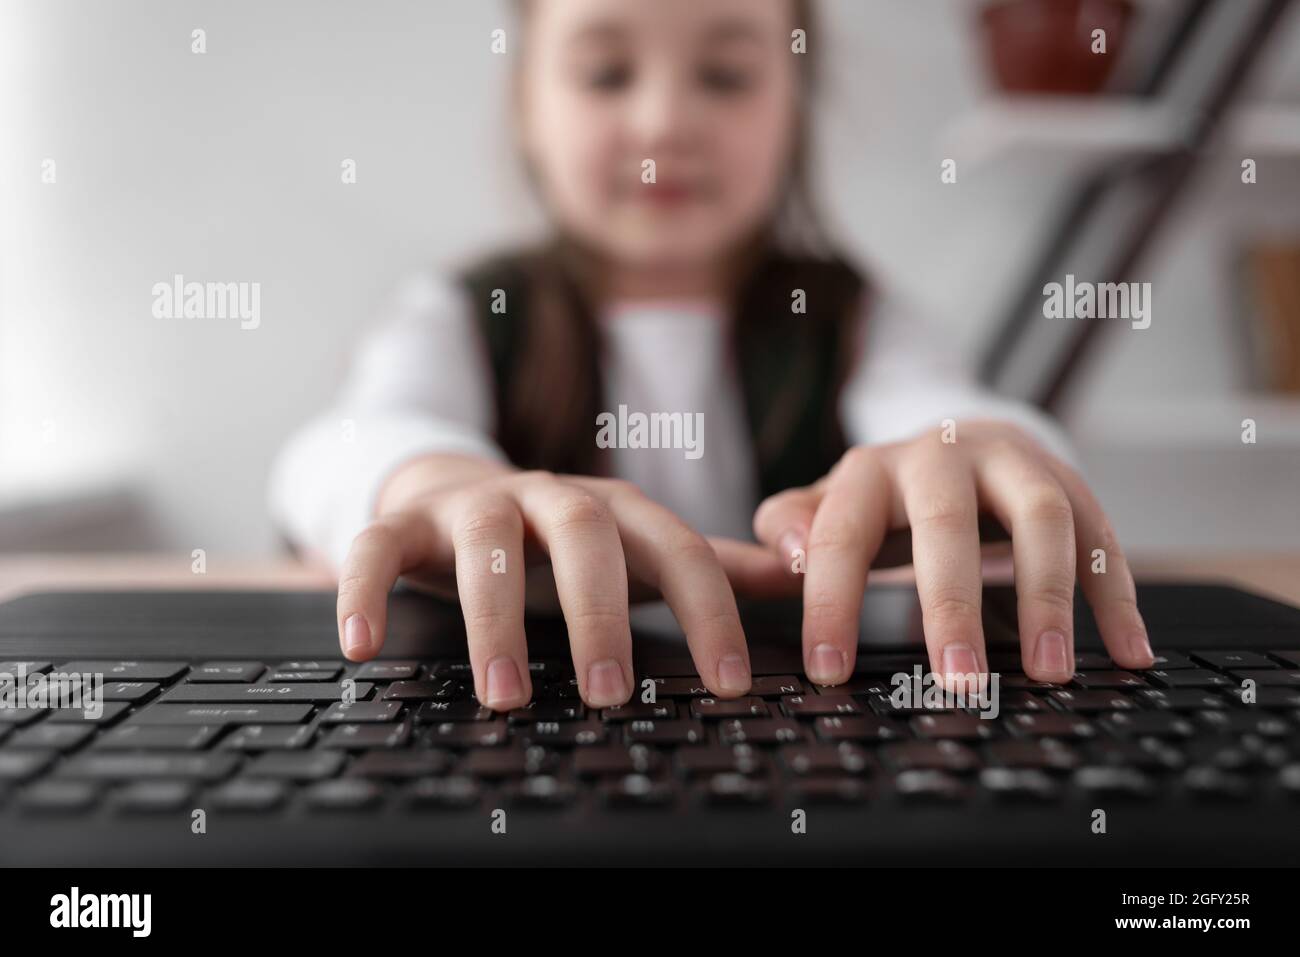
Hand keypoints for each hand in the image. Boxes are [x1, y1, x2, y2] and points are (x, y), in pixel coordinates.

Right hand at [335, 455, 767, 709]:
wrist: (460, 493)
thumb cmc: (563, 543)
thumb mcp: (639, 550)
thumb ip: (713, 565)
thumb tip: (807, 577)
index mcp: (616, 510)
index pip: (676, 551)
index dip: (708, 612)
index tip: (729, 683)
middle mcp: (549, 498)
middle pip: (584, 535)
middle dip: (599, 612)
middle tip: (612, 691)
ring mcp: (475, 505)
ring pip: (486, 547)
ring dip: (494, 619)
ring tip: (505, 695)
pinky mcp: (404, 522)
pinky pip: (376, 547)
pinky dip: (364, 589)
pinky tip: (363, 643)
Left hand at [752, 421, 1154, 686]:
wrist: (963, 436)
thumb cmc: (887, 496)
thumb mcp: (829, 505)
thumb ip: (791, 527)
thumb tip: (787, 557)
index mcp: (872, 470)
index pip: (841, 537)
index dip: (831, 603)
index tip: (829, 670)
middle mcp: (945, 457)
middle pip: (949, 525)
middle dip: (953, 605)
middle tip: (958, 679)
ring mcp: (1016, 465)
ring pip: (1042, 519)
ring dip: (1050, 597)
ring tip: (1049, 672)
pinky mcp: (1073, 483)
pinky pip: (1103, 537)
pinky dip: (1119, 597)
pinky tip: (1128, 653)